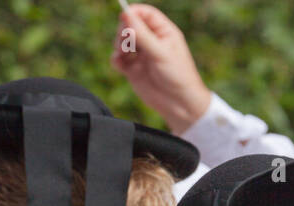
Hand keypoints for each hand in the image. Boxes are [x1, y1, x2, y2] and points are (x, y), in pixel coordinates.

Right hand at [111, 3, 212, 132]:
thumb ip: (143, 35)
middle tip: (124, 42)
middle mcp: (152, 41)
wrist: (178, 103)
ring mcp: (142, 55)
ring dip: (118, 45)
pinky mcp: (133, 70)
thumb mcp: (160, 53)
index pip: (146, 14)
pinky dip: (116, 60)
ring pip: (123, 42)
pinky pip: (119, 60)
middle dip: (123, 31)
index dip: (134, 13)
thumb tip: (127, 15)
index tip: (124, 17)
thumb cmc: (177, 76)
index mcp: (164, 32)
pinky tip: (118, 63)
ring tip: (121, 54)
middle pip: (131, 26)